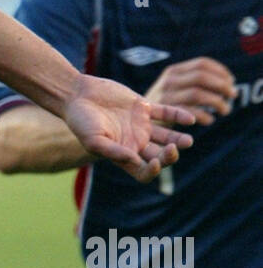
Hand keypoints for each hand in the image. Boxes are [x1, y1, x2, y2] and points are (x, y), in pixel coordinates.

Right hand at [62, 73, 193, 182]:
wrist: (78, 95)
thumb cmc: (80, 121)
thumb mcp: (93, 140)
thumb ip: (113, 151)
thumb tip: (134, 160)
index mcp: (122, 155)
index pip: (142, 172)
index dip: (152, 172)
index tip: (155, 164)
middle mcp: (134, 142)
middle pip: (158, 156)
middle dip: (169, 156)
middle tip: (173, 149)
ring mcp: (141, 125)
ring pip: (166, 136)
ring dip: (178, 140)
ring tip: (187, 141)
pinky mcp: (144, 107)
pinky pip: (167, 113)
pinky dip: (179, 116)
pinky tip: (189, 119)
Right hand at [147, 56, 235, 126]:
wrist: (132, 123)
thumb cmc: (159, 107)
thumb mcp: (174, 88)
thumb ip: (194, 81)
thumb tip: (228, 82)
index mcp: (173, 71)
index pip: (202, 63)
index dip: (221, 71)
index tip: (231, 81)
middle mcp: (168, 82)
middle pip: (201, 77)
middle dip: (222, 85)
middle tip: (233, 95)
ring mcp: (164, 98)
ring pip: (198, 95)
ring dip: (217, 102)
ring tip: (226, 110)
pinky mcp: (164, 116)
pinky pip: (190, 113)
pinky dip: (205, 116)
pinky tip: (210, 120)